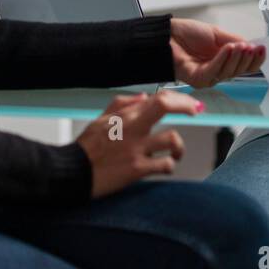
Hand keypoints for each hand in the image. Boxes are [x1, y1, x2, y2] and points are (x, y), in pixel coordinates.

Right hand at [75, 91, 199, 197]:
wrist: (72, 172)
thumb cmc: (86, 148)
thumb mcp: (100, 119)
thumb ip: (121, 105)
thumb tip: (143, 97)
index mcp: (125, 116)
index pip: (156, 98)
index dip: (179, 99)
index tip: (190, 104)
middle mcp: (132, 129)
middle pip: (164, 106)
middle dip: (185, 107)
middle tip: (196, 113)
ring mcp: (136, 149)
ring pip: (172, 140)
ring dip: (179, 148)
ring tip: (175, 153)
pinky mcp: (137, 169)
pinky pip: (165, 165)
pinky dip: (169, 166)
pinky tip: (164, 167)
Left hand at [169, 17, 264, 88]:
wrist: (167, 34)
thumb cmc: (188, 34)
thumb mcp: (218, 34)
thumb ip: (235, 40)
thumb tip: (253, 46)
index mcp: (225, 61)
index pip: (245, 66)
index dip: (255, 59)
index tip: (262, 48)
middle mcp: (218, 71)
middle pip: (239, 71)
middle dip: (246, 58)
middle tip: (249, 47)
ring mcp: (208, 77)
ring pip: (228, 72)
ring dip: (235, 58)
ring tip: (239, 45)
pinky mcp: (197, 79)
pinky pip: (213, 72)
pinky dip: (222, 60)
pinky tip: (226, 49)